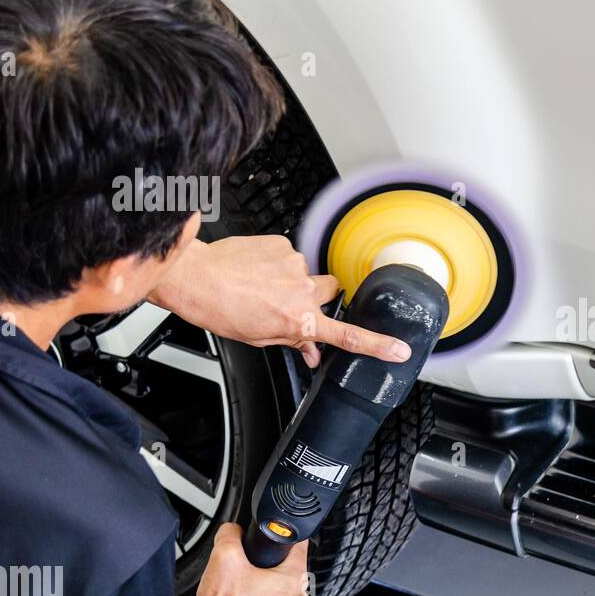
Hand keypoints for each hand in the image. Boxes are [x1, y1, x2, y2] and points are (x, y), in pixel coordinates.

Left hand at [150, 236, 410, 366]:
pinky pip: (289, 256)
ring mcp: (294, 265)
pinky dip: (276, 264)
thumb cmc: (220, 309)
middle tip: (291, 302)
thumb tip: (310, 351)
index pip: (348, 336)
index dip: (378, 345)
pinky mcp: (282, 244)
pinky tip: (255, 269)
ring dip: (291, 280)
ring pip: (307, 274)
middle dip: (318, 298)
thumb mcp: (258, 338)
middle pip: (330, 293)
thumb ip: (291, 342)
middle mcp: (303, 292)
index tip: (399, 350)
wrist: (195, 276)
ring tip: (261, 285)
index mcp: (299, 321)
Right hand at [185, 523, 310, 595]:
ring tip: (238, 583)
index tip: (270, 533)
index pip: (299, 543)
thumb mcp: (223, 558)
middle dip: (264, 559)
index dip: (281, 533)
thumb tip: (231, 529)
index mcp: (294, 580)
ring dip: (258, 579)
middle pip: (285, 564)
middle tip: (245, 562)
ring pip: (274, 584)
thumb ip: (229, 535)